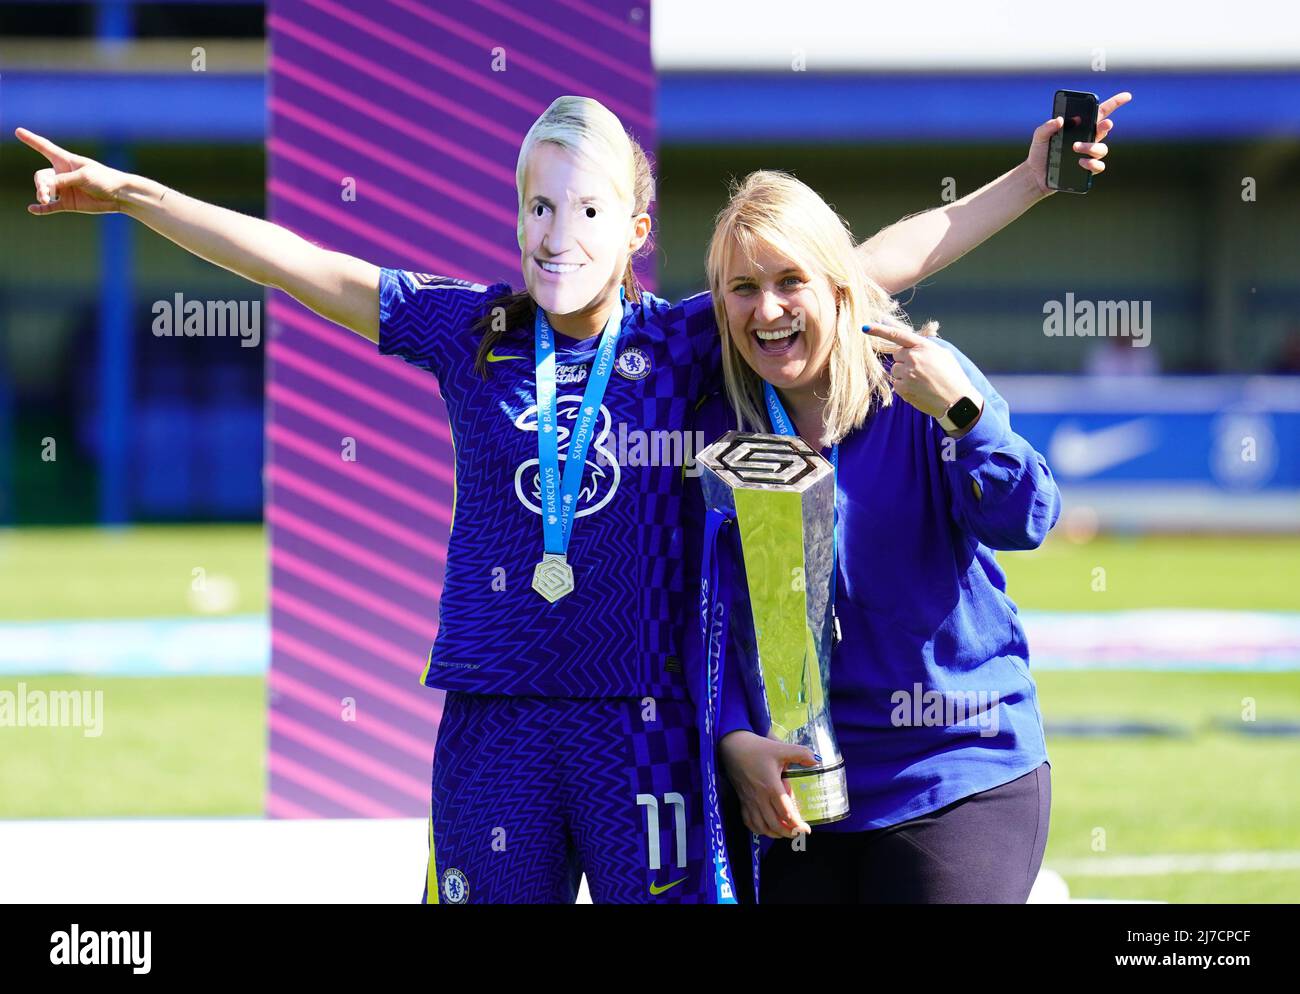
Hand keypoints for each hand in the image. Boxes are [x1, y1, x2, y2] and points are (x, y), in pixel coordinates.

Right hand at [16, 128, 129, 214]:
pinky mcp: (68, 203)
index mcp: (65, 161)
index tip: (18, 131)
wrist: (119, 196)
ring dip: (42, 195)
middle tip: (46, 193)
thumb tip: (47, 188)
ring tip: (45, 200)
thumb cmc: (104, 179)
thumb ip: (64, 180)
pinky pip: (50, 207)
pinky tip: (32, 209)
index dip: (31, 139)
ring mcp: (64, 189)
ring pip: (44, 191)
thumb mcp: (83, 176)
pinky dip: (41, 208)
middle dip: (41, 184)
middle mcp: (62, 174)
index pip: (44, 147)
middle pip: (41, 176)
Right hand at [718, 730, 816, 838]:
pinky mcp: (742, 801)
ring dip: (775, 834)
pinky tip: (767, 828)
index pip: (785, 813)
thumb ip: (801, 753)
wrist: (733, 747)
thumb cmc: (757, 748)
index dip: (797, 825)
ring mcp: (749, 801)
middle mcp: (759, 798)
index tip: (807, 829)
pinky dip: (759, 830)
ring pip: (761, 827)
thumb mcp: (780, 748)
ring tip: (786, 833)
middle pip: (775, 825)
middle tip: (800, 833)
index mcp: (771, 786)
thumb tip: (817, 760)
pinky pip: (749, 822)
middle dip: (789, 833)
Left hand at [865, 323, 979, 425]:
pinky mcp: (903, 388)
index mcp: (924, 346)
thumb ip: (925, 347)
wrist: (957, 400)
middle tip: (921, 369)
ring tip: (922, 381)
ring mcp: (907, 373)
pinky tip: (919, 389)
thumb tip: (911, 346)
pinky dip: (904, 386)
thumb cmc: (952, 376)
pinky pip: (896, 383)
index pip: (897, 335)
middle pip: (897, 355)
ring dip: (904, 374)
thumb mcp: (943, 354)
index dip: (879, 330)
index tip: (864, 327)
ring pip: (895, 369)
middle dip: (905, 360)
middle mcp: (913, 357)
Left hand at [1024, 91, 1131, 194]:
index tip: (1127, 96)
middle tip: (1103, 124)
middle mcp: (1087, 140)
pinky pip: (1098, 166)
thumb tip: (1059, 120)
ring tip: (1075, 148)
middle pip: (1104, 130)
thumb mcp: (1039, 136)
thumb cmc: (1039, 153)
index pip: (1100, 113)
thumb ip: (1047, 127)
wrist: (1034, 175)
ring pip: (1102, 149)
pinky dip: (1092, 164)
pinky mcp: (1086, 170)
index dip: (1115, 103)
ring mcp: (1088, 155)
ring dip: (1092, 147)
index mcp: (1080, 128)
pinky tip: (1080, 162)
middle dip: (1106, 126)